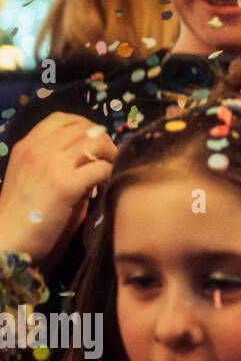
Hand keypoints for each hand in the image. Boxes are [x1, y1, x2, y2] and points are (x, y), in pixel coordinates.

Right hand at [0, 113, 116, 267]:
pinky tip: (107, 186)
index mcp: (27, 146)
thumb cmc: (21, 213)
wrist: (6, 241)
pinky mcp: (66, 185)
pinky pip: (101, 168)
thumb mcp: (32, 177)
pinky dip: (110, 174)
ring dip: (110, 155)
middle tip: (109, 157)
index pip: (62, 119)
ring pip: (96, 143)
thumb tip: (90, 157)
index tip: (93, 142)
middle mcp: (38, 150)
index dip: (85, 126)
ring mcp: (52, 165)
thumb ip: (57, 162)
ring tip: (110, 170)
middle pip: (85, 128)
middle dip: (103, 140)